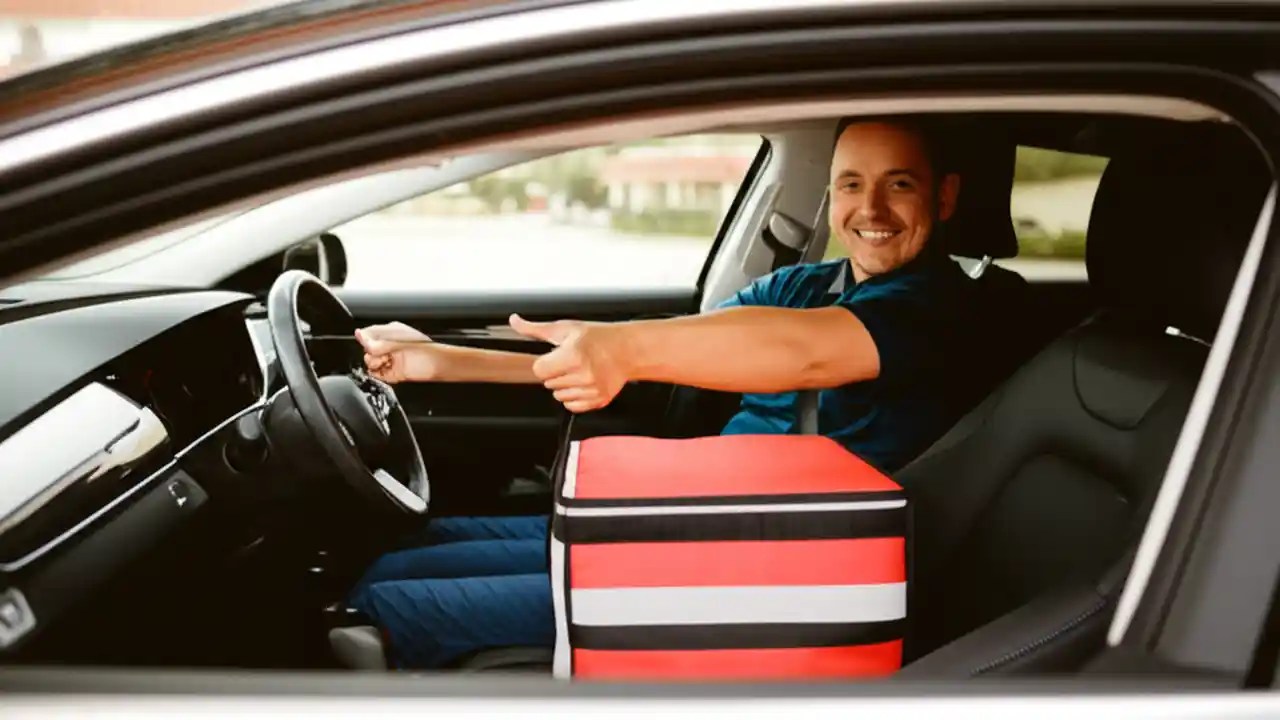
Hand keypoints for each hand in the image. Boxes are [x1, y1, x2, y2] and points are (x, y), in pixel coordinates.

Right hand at [354, 322, 437, 383]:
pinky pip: (376, 374)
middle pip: (366, 350)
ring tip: (386, 361)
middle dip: (372, 352)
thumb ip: (375, 341)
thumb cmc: (423, 348)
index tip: (370, 343)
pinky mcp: (392, 373)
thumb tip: (358, 334)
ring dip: (375, 363)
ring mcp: (389, 360)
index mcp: (389, 332)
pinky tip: (385, 369)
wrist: (436, 364)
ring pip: (369, 362)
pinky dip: (377, 373)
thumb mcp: (395, 340)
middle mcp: (388, 346)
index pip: (367, 334)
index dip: (366, 339)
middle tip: (383, 352)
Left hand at [509, 313, 629, 412]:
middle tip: (572, 362)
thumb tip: (515, 321)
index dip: (545, 363)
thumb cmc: (599, 338)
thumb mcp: (566, 328)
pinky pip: (573, 406)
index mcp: (572, 356)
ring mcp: (591, 390)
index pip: (539, 370)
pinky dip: (575, 397)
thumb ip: (536, 329)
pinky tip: (583, 383)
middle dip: (556, 373)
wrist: (628, 350)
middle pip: (548, 384)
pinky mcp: (598, 400)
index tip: (556, 357)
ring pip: (559, 397)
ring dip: (565, 386)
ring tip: (579, 372)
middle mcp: (582, 375)